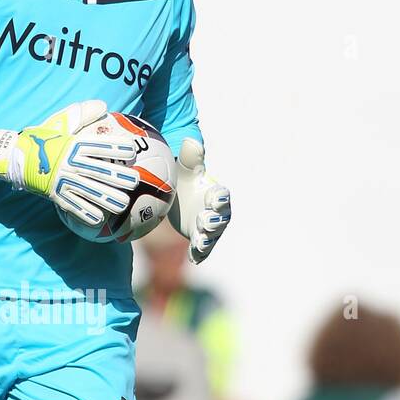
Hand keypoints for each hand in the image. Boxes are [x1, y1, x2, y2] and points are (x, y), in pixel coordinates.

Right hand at [0, 99, 137, 226]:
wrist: (14, 155)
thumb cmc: (42, 137)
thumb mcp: (60, 121)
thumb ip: (82, 113)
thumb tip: (103, 105)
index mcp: (73, 144)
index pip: (98, 146)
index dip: (116, 148)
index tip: (132, 152)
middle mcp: (70, 162)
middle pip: (98, 170)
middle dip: (118, 176)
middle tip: (135, 181)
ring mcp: (62, 180)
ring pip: (89, 191)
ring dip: (107, 198)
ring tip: (124, 205)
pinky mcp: (55, 194)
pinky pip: (72, 205)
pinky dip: (85, 213)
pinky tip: (99, 220)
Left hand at [169, 138, 230, 263]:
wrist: (177, 196)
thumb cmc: (185, 179)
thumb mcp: (186, 168)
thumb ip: (191, 157)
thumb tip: (192, 141)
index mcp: (215, 194)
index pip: (221, 196)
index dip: (219, 197)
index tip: (214, 196)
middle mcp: (216, 213)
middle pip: (220, 219)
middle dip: (214, 220)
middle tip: (205, 220)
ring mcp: (208, 228)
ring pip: (211, 236)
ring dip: (207, 239)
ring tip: (200, 241)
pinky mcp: (199, 240)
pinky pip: (201, 249)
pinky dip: (199, 254)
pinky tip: (193, 259)